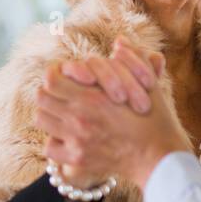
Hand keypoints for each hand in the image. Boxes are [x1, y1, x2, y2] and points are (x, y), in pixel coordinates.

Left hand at [36, 42, 187, 188]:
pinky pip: (49, 148)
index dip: (55, 75)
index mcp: (92, 96)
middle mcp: (78, 117)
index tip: (64, 78)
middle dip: (50, 94)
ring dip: (50, 115)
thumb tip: (119, 41)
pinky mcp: (77, 159)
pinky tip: (68, 139)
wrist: (159, 157)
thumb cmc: (156, 119)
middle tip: (62, 96)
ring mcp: (76, 139)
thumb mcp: (148, 84)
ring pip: (41, 121)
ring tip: (64, 116)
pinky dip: (55, 143)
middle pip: (41, 98)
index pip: (51, 79)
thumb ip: (132, 59)